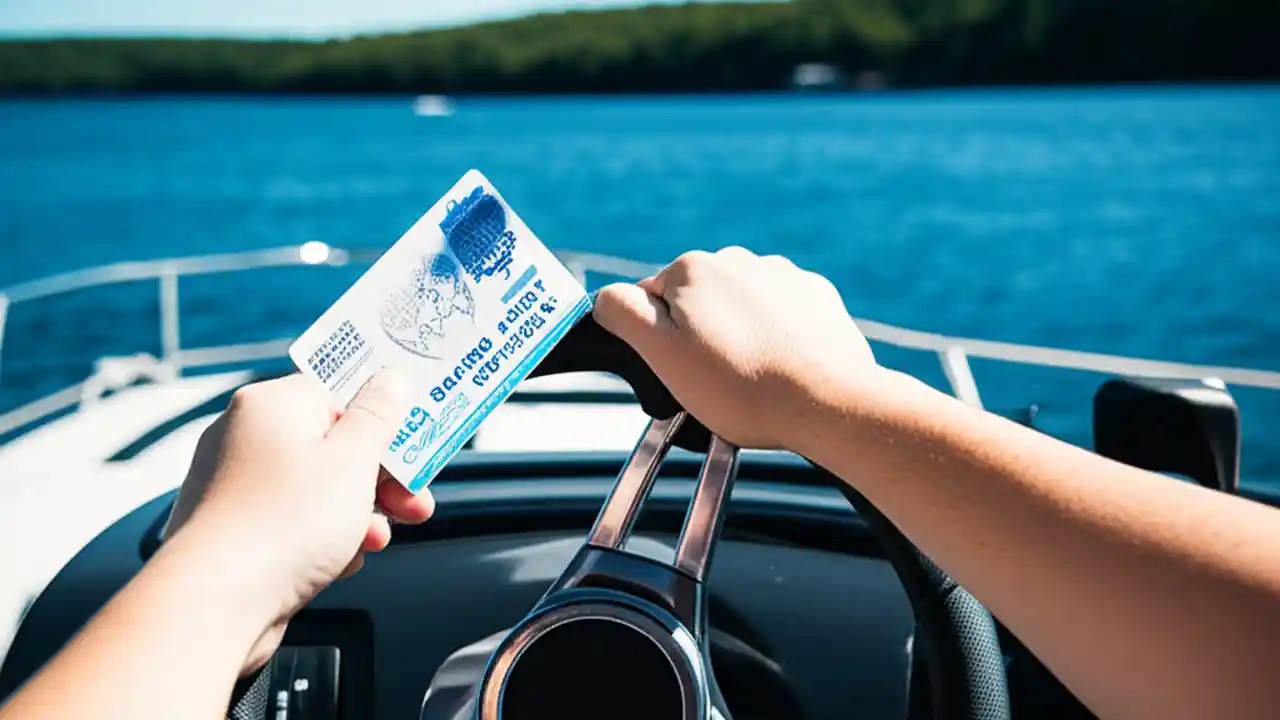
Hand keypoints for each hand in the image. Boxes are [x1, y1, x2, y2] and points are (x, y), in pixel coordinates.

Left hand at [163, 372, 434, 672]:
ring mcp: (238, 484)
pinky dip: (323, 538)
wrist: (214, 604)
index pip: (339, 390)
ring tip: (377, 538)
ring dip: (358, 513)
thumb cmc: (282, 525)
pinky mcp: (237, 529)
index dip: (384, 415)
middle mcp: (247, 436)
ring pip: (319, 487)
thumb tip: (392, 378)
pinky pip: (295, 522)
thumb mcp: (353, 460)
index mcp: (272, 404)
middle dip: (382, 477)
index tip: (417, 436)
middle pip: (334, 443)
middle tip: (414, 499)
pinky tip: (338, 561)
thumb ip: (379, 415)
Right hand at [594, 247, 879, 449]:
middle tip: (716, 382)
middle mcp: (737, 260)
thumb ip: (624, 314)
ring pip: (740, 309)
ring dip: (739, 337)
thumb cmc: (743, 387)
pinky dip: (778, 338)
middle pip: (697, 303)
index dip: (659, 343)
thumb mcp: (662, 355)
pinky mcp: (816, 296)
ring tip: (753, 380)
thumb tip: (605, 296)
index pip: (650, 303)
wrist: (829, 402)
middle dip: (700, 338)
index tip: (681, 371)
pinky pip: (782, 315)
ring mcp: (782, 275)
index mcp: (692, 269)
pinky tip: (784, 369)